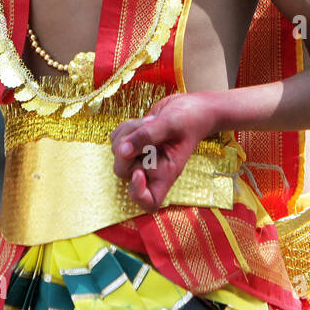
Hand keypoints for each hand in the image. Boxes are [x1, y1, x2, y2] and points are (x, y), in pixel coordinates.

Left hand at [110, 93, 217, 210]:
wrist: (193, 107)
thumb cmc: (190, 118)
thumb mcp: (171, 123)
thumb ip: (147, 136)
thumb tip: (122, 150)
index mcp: (166, 172)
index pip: (149, 202)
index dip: (137, 193)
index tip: (138, 172)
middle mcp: (151, 168)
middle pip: (123, 171)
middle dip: (127, 147)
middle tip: (145, 128)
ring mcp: (141, 156)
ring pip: (117, 152)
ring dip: (128, 132)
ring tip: (150, 122)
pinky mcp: (133, 143)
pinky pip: (116, 139)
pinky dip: (124, 128)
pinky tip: (143, 121)